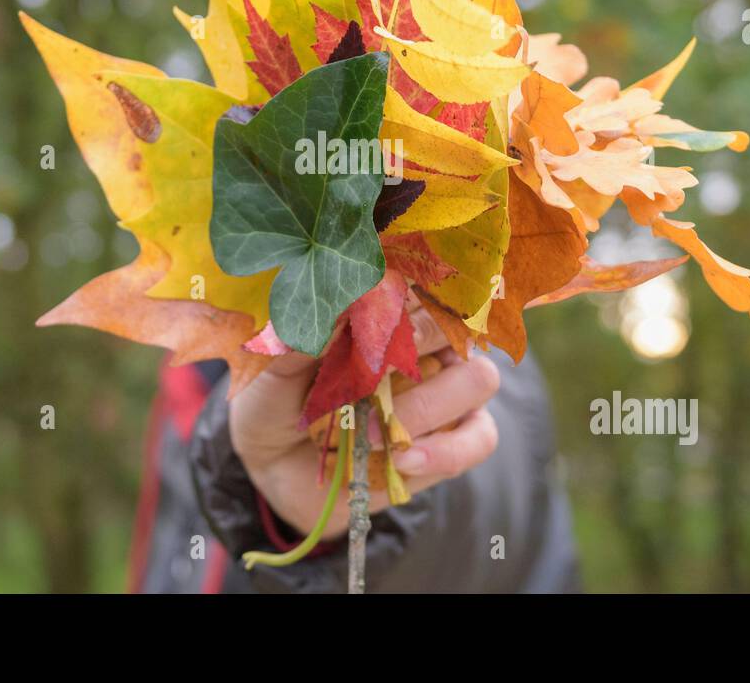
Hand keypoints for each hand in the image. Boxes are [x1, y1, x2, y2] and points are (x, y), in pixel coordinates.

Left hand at [229, 308, 500, 538]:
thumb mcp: (268, 377)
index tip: (366, 317)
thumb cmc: (277, 404)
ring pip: (477, 379)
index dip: (404, 295)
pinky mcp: (453, 441)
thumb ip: (291, 349)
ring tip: (370, 432)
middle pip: (456, 324)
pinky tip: (404, 460)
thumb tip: (321, 321)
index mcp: (386, 311)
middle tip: (366, 377)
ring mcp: (446, 392)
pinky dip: (445, 450)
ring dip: (424, 407)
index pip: (419, 280)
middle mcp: (424, 344)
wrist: (277, 468)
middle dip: (416, 348)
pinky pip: (480, 437)